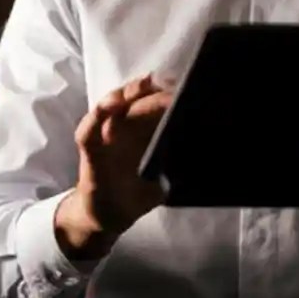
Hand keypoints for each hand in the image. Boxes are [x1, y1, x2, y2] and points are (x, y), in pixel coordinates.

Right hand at [55, 74, 172, 261]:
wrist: (110, 217)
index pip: (155, 100)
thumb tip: (210, 152)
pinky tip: (106, 108)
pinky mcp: (90, 150)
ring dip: (126, 93)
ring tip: (142, 85)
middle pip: (134, 97)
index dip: (169, 90)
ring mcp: (104, 135)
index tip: (187, 83)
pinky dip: (95, 119)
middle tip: (169, 80)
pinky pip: (88, 131)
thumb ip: (179, 164)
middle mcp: (123, 125)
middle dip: (152, 87)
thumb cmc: (138, 193)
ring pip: (111, 105)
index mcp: (143, 128)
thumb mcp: (166, 177)